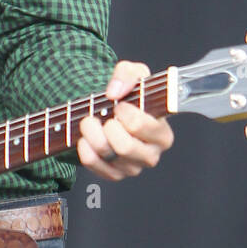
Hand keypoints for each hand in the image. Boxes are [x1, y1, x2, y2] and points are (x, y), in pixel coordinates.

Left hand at [77, 60, 173, 180]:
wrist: (113, 111)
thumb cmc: (130, 94)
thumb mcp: (133, 73)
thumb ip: (127, 74)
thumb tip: (115, 92)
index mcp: (162, 133)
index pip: (139, 125)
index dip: (123, 112)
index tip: (120, 105)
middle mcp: (151, 154)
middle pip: (124, 146)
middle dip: (106, 126)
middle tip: (101, 115)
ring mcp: (133, 167)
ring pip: (107, 155)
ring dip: (91, 134)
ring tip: (90, 123)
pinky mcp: (115, 174)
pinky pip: (94, 165)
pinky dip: (85, 150)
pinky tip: (85, 139)